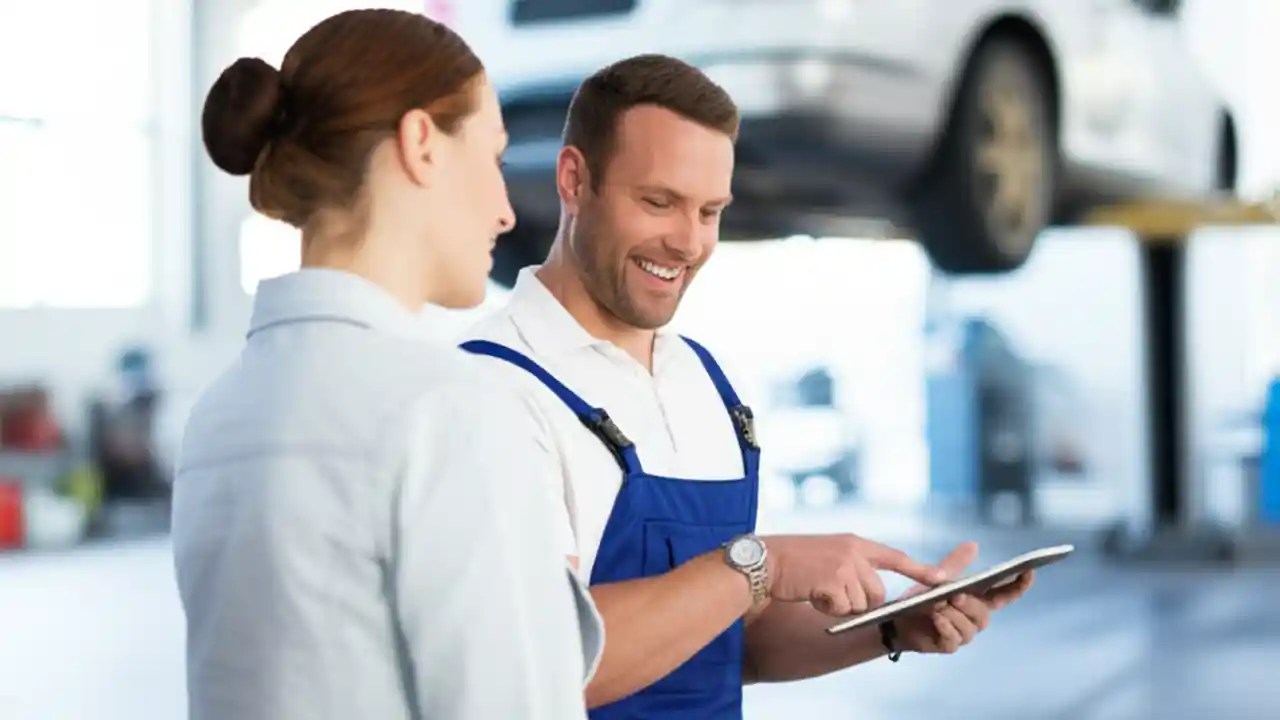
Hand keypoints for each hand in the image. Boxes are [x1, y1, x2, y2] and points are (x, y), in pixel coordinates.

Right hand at [761, 534, 946, 616]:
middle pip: (876, 593)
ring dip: (840, 606)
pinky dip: (827, 609)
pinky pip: (843, 609)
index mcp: (855, 543)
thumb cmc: (792, 562)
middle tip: (830, 592)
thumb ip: (851, 565)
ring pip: (860, 604)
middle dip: (858, 601)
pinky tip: (811, 594)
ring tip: (817, 590)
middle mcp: (854, 551)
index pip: (895, 557)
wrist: (765, 561)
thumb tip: (868, 595)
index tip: (944, 579)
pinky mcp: (833, 580)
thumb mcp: (828, 554)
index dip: (920, 569)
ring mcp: (844, 565)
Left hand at [894, 542, 1034, 654]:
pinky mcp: (948, 645)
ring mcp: (963, 634)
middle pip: (984, 614)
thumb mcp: (937, 576)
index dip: (1019, 585)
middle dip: (970, 604)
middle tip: (955, 595)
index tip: (1029, 571)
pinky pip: (953, 638)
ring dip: (953, 614)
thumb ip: (956, 563)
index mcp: (977, 601)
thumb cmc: (921, 598)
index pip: (1005, 594)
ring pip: (969, 627)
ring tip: (936, 604)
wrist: (896, 619)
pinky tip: (936, 617)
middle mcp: (974, 619)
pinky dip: (945, 626)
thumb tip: (974, 544)